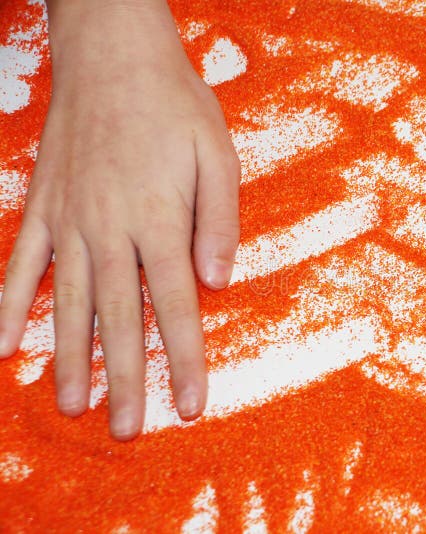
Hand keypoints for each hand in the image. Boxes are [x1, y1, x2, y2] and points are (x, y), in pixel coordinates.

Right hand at [0, 0, 240, 439]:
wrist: (113, 54)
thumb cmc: (175, 104)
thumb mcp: (219, 156)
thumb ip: (219, 222)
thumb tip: (218, 282)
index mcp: (160, 220)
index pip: (174, 306)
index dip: (183, 359)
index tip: (189, 405)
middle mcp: (110, 228)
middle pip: (119, 318)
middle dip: (126, 378)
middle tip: (128, 430)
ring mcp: (69, 219)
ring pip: (69, 302)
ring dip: (70, 357)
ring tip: (73, 405)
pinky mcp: (42, 206)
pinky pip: (21, 264)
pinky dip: (11, 304)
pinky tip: (4, 343)